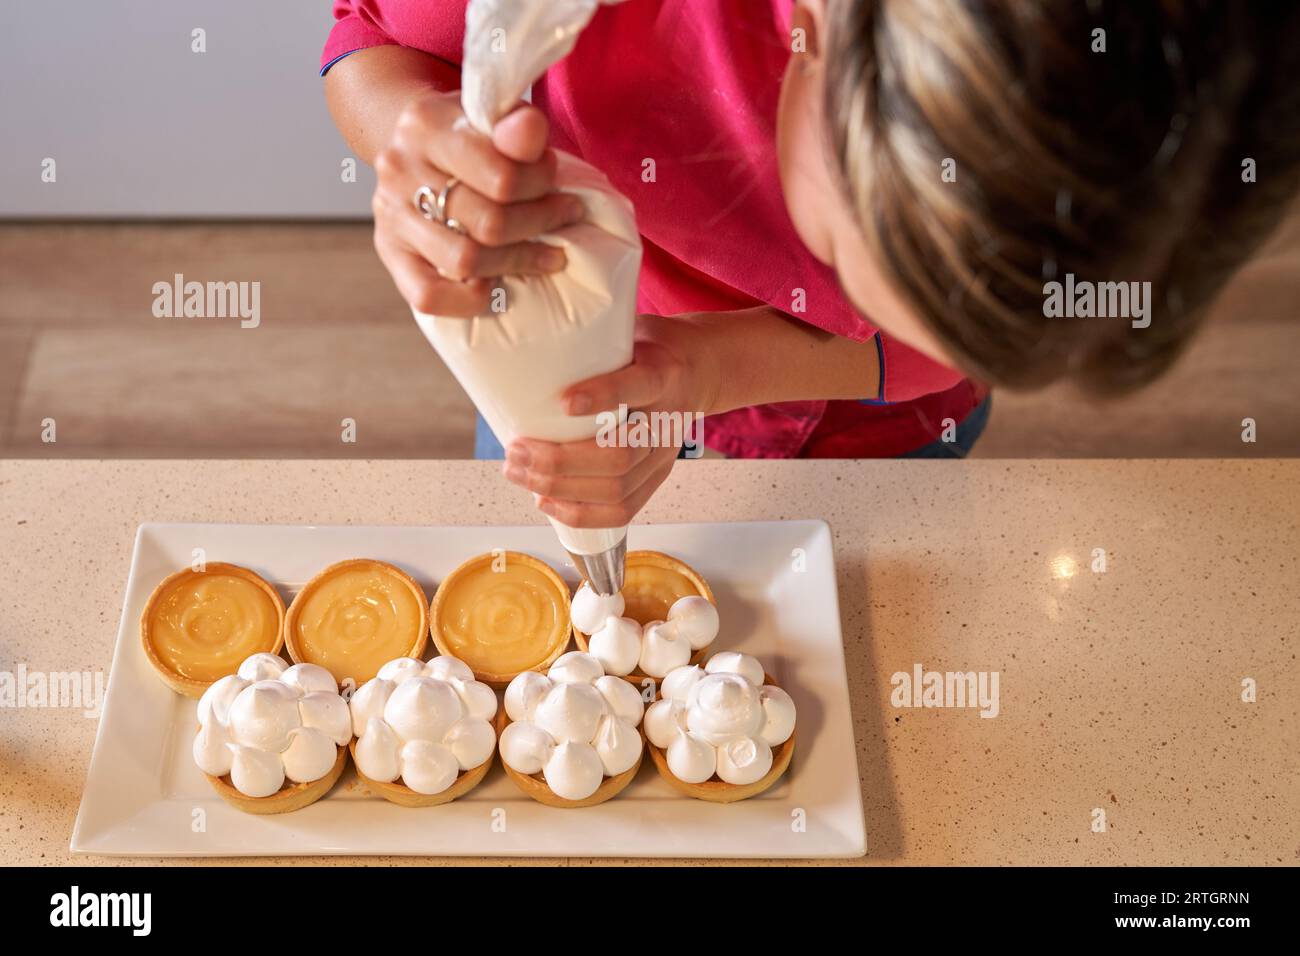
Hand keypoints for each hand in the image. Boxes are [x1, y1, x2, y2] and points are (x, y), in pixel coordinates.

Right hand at [371, 89, 584, 315]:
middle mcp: (399, 170)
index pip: (500, 176)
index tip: (556, 181)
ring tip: (549, 253)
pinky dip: (470, 299)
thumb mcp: (493, 115)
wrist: (413, 142)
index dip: (541, 184)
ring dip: (519, 260)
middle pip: (488, 222)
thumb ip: (518, 125)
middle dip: (539, 221)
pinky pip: (428, 295)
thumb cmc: (466, 133)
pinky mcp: (389, 252)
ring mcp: (390, 216)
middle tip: (565, 214)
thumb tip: (532, 130)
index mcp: (426, 125)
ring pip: (466, 260)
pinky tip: (497, 286)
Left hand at [502, 313, 720, 527]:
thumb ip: (592, 342)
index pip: (639, 385)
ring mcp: (663, 455)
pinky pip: (622, 510)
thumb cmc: (651, 350)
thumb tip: (527, 346)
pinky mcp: (656, 478)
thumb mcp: (630, 332)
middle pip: (620, 454)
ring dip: (559, 487)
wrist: (699, 369)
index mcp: (663, 374)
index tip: (564, 402)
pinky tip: (545, 501)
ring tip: (519, 473)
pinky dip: (579, 512)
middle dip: (560, 460)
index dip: (603, 396)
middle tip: (517, 449)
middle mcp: (666, 419)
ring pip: (616, 488)